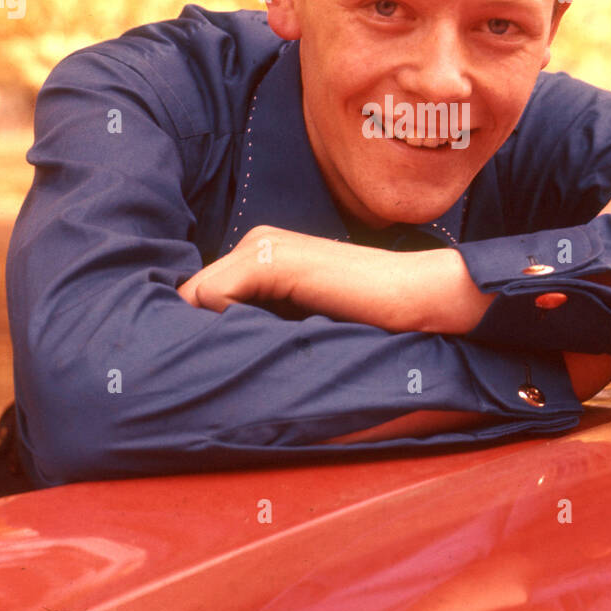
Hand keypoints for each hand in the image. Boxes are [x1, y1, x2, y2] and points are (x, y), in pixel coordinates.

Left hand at [176, 225, 492, 335]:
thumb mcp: (301, 323)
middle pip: (191, 296)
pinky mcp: (270, 258)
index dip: (200, 332)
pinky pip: (210, 298)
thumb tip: (209, 357)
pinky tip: (258, 343)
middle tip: (214, 369)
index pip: (203, 295)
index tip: (208, 366)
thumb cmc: (369, 322)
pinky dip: (222, 326)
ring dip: (208, 333)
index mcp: (265, 253)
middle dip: (197, 333)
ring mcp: (262, 245)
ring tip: (234, 360)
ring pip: (195, 298)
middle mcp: (257, 241)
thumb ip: (262, 323)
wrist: (419, 301)